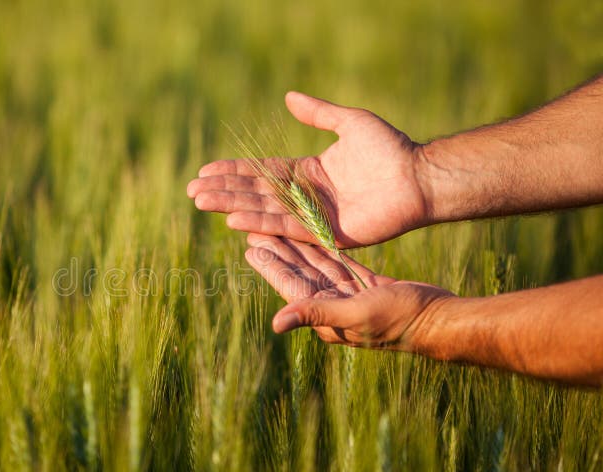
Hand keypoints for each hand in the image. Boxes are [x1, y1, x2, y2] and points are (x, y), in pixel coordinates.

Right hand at [188, 92, 428, 247]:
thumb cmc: (390, 149)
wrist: (418, 176)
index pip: (262, 173)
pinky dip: (260, 224)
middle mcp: (306, 197)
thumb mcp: (349, 122)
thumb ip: (318, 113)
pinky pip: (287, 229)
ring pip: (264, 211)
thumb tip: (288, 96)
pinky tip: (233, 219)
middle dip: (224, 191)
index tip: (205, 170)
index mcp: (308, 173)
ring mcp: (314, 218)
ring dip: (232, 207)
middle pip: (256, 193)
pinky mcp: (325, 235)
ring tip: (201, 202)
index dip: (234, 172)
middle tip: (192, 190)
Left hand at [244, 233, 452, 349]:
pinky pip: (340, 265)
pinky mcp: (366, 286)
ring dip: (298, 249)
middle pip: (300, 273)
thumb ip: (317, 314)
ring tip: (278, 230)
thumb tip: (276, 324)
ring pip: (318, 266)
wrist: (439, 321)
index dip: (271, 265)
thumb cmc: (400, 319)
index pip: (291, 285)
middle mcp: (333, 306)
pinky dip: (325, 250)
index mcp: (325, 314)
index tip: (251, 246)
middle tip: (255, 229)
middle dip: (279, 252)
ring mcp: (350, 296)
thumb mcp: (357, 313)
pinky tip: (314, 237)